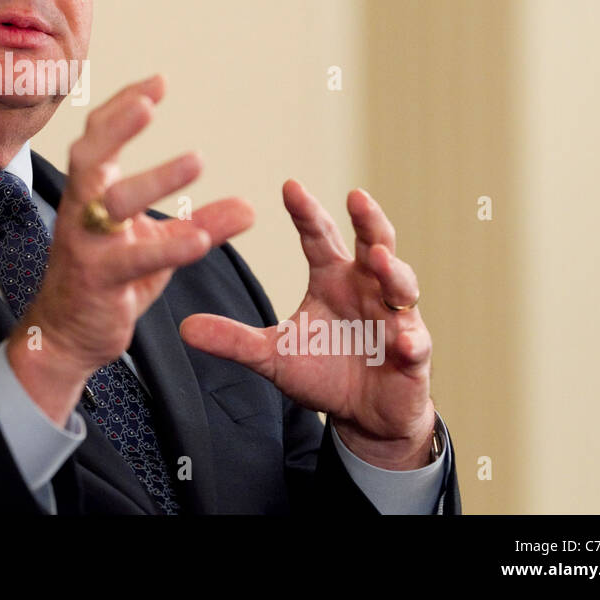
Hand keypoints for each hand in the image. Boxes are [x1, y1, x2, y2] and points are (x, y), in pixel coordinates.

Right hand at [9, 74, 255, 423]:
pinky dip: (166, 247)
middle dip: (116, 126)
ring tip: (197, 160)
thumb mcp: (159, 246)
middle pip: (90, 156)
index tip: (159, 82)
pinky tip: (200, 239)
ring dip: (153, 180)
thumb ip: (202, 224)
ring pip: (112, 203)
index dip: (124, 106)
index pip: (99, 136)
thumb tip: (248, 207)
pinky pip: (132, 259)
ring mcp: (86, 244)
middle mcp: (81, 211)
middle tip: (150, 103)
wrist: (70, 335)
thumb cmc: (110, 280)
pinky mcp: (98, 279)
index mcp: (92, 192)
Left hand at [179, 180, 435, 469]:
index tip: (289, 185)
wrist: (364, 414)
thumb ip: (234, 339)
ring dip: (392, 271)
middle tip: (356, 196)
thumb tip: (183, 328)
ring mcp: (396, 318)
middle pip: (374, 243)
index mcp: (333, 279)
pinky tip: (405, 342)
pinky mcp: (413, 354)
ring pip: (402, 285)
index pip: (319, 236)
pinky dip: (412, 340)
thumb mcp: (273, 355)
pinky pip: (416, 344)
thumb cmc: (325, 371)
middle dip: (368, 220)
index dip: (307, 212)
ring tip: (377, 259)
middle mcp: (368, 289)